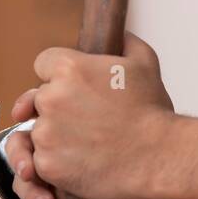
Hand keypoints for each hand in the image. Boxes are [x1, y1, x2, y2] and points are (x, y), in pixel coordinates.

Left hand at [6, 32, 174, 198]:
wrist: (158, 157)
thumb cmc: (152, 113)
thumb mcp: (145, 63)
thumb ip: (124, 42)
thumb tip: (117, 34)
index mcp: (69, 68)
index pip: (43, 63)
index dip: (58, 75)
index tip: (72, 88)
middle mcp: (51, 98)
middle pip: (39, 98)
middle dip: (58, 107)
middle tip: (86, 120)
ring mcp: (46, 133)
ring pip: (39, 130)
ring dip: (57, 136)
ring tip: (89, 142)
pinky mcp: (47, 164)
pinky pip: (41, 160)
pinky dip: (57, 163)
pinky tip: (83, 160)